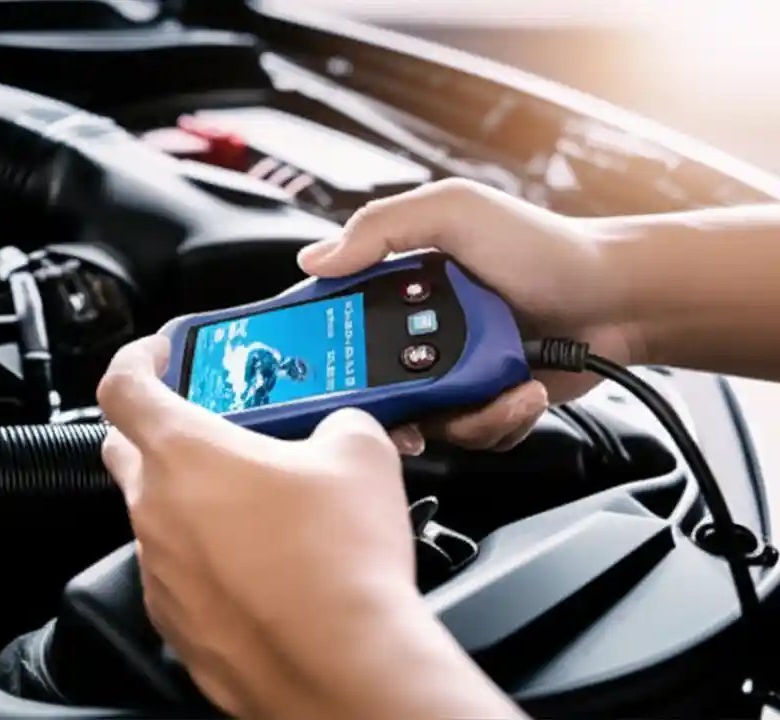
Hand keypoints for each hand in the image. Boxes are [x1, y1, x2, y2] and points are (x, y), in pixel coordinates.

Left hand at [97, 335, 518, 718]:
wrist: (342, 668)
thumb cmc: (340, 562)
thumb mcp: (360, 453)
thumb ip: (337, 422)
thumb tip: (340, 430)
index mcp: (184, 452)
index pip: (122, 385)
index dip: (135, 359)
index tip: (157, 354)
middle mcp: (154, 509)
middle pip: (124, 449)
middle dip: (155, 429)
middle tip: (205, 424)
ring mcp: (159, 571)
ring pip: (154, 516)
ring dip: (188, 500)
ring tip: (253, 504)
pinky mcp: (175, 623)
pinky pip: (176, 575)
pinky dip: (205, 561)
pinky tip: (259, 567)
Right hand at [299, 179, 643, 453]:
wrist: (618, 298)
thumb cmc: (544, 246)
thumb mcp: (455, 212)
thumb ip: (382, 227)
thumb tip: (315, 259)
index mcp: (398, 283)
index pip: (336, 317)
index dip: (318, 345)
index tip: (313, 368)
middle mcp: (417, 331)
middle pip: (369, 385)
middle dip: (388, 402)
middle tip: (409, 403)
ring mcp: (450, 373)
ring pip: (419, 420)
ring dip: (461, 416)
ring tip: (502, 389)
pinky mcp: (484, 406)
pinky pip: (466, 437)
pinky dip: (495, 423)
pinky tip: (521, 393)